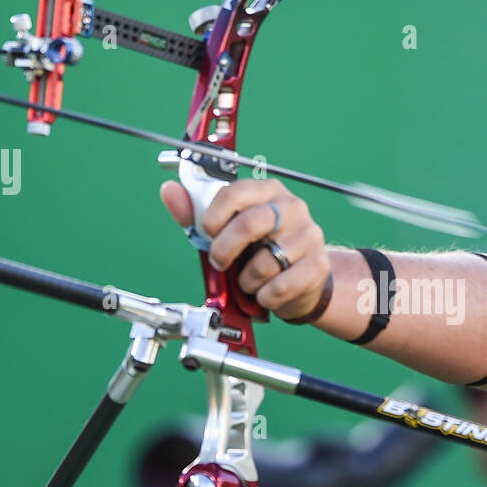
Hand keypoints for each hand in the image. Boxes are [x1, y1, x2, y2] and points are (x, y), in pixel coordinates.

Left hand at [160, 178, 330, 320]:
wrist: (300, 281)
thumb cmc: (260, 251)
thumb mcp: (227, 231)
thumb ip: (196, 213)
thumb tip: (168, 190)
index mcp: (268, 191)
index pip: (234, 192)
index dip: (213, 217)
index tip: (208, 233)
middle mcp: (292, 208)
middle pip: (250, 224)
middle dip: (224, 250)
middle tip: (220, 263)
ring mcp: (309, 236)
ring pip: (265, 262)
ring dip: (246, 280)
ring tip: (249, 280)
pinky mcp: (318, 265)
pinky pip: (281, 286)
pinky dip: (265, 297)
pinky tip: (266, 292)